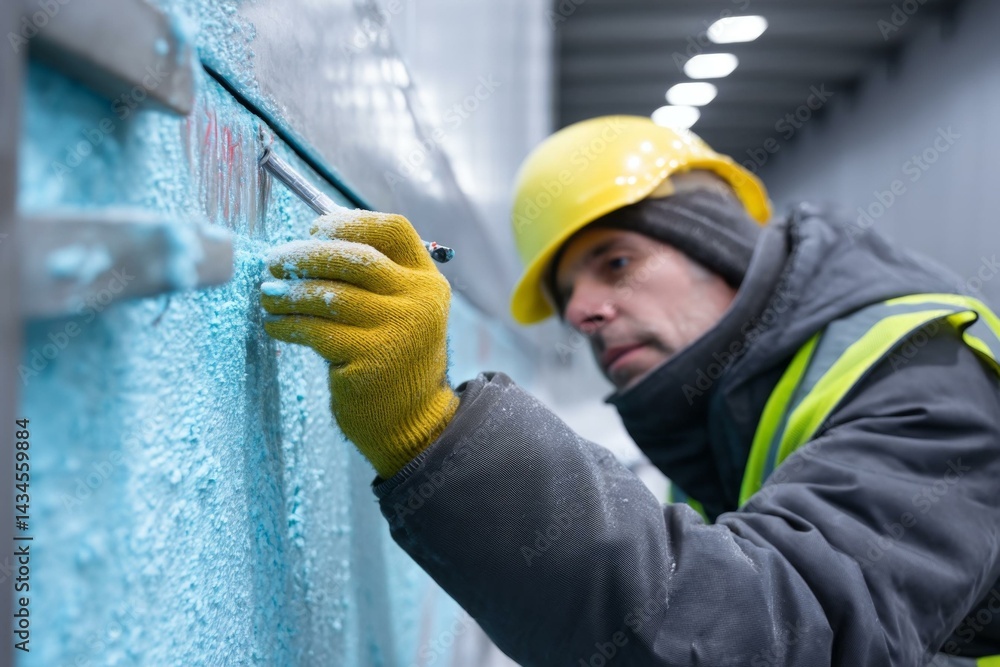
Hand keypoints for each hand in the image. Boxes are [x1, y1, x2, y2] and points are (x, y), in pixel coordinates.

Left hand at [259, 210, 457, 477]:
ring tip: (268, 295)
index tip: (313, 231)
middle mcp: (419, 301)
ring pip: (330, 295)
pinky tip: (275, 325)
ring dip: (289, 293)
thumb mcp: (397, 310)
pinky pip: (317, 331)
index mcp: (427, 281)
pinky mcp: (371, 360)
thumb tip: (307, 241)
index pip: (393, 230)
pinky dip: (289, 324)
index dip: (348, 223)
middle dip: (306, 256)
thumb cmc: (391, 356)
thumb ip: (370, 276)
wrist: (410, 419)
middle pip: (355, 257)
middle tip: (275, 262)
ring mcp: (397, 331)